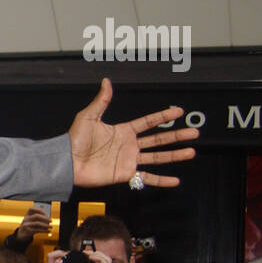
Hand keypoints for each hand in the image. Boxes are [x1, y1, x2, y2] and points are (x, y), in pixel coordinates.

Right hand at [16, 207, 51, 240]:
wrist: (21, 234)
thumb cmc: (29, 226)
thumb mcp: (31, 221)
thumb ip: (38, 219)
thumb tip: (48, 220)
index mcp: (27, 215)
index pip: (31, 209)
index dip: (38, 210)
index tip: (45, 213)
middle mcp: (26, 219)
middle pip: (36, 216)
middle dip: (45, 218)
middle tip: (51, 221)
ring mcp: (26, 225)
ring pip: (37, 223)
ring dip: (46, 225)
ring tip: (51, 226)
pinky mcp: (28, 231)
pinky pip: (37, 230)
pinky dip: (44, 230)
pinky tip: (48, 231)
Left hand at [68, 78, 197, 187]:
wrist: (67, 161)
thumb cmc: (74, 139)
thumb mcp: (88, 116)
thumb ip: (101, 100)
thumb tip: (106, 81)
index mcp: (123, 131)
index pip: (149, 122)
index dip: (163, 116)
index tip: (179, 112)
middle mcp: (129, 145)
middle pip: (158, 139)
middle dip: (177, 136)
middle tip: (194, 132)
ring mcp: (128, 160)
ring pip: (157, 157)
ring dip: (175, 155)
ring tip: (191, 152)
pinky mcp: (125, 174)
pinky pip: (147, 178)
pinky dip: (161, 180)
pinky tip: (175, 180)